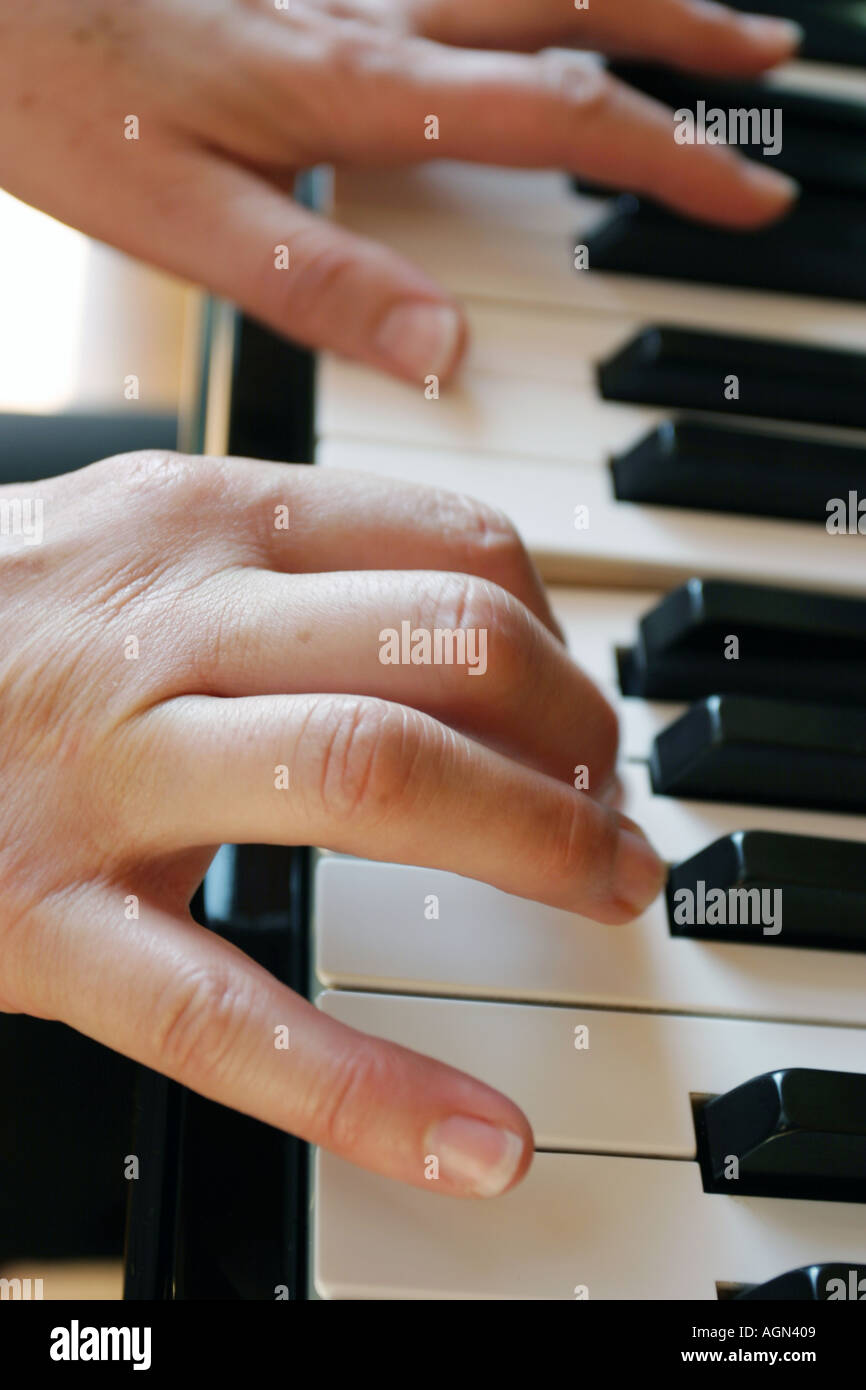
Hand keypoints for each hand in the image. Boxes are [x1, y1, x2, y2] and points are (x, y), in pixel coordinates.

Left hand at [0, 0, 798, 384]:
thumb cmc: (47, 85)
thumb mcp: (182, 220)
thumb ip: (320, 284)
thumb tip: (448, 355)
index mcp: (354, 87)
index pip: (557, 114)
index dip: (667, 156)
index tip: (747, 196)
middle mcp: (365, 9)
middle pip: (570, 3)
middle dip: (686, 40)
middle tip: (771, 69)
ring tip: (703, 11)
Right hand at [0, 454, 663, 1194]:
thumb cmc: (7, 628)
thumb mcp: (146, 535)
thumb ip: (296, 558)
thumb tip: (472, 618)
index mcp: (207, 522)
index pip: (456, 549)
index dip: (558, 637)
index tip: (577, 708)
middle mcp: (169, 629)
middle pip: (448, 647)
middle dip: (576, 736)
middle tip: (612, 807)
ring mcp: (108, 776)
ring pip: (372, 774)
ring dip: (533, 842)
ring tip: (601, 889)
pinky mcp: (44, 924)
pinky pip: (228, 1012)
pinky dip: (368, 1087)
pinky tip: (468, 1135)